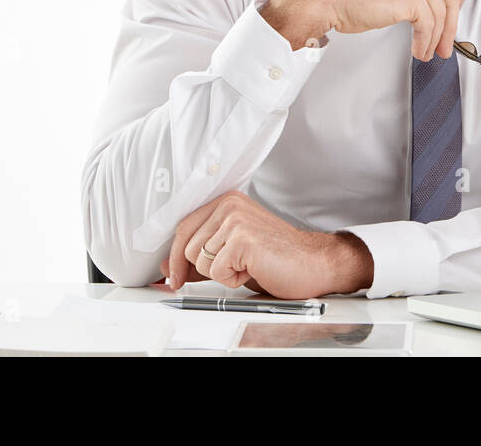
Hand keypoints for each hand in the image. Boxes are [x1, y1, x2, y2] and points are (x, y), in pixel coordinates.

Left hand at [162, 190, 373, 297]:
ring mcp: (236, 220)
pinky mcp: (243, 239)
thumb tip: (167, 266)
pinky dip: (233, 279)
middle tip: (235, 267)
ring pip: (200, 260)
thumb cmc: (277, 257)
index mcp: (226, 201)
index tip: (173, 278)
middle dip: (206, 268)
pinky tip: (253, 269)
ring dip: (221, 273)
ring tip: (246, 265)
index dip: (175, 258)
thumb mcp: (232, 254)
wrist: (313, 263)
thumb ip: (200, 257)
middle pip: (188, 248)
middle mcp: (229, 204)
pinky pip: (217, 271)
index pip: (183, 228)